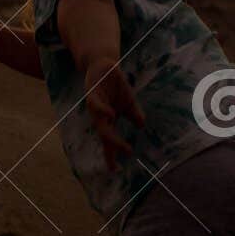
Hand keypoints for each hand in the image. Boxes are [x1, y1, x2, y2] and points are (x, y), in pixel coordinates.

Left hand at [81, 56, 144, 171]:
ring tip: (119, 145)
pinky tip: (111, 115)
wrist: (104, 65)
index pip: (108, 141)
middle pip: (105, 135)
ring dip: (109, 135)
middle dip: (112, 148)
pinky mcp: (92, 93)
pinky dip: (102, 110)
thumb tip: (141, 126)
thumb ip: (134, 114)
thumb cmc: (115, 87)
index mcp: (108, 120)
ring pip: (100, 123)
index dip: (110, 155)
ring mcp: (95, 106)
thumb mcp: (129, 102)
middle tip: (121, 159)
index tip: (115, 170)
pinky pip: (96, 104)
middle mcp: (100, 116)